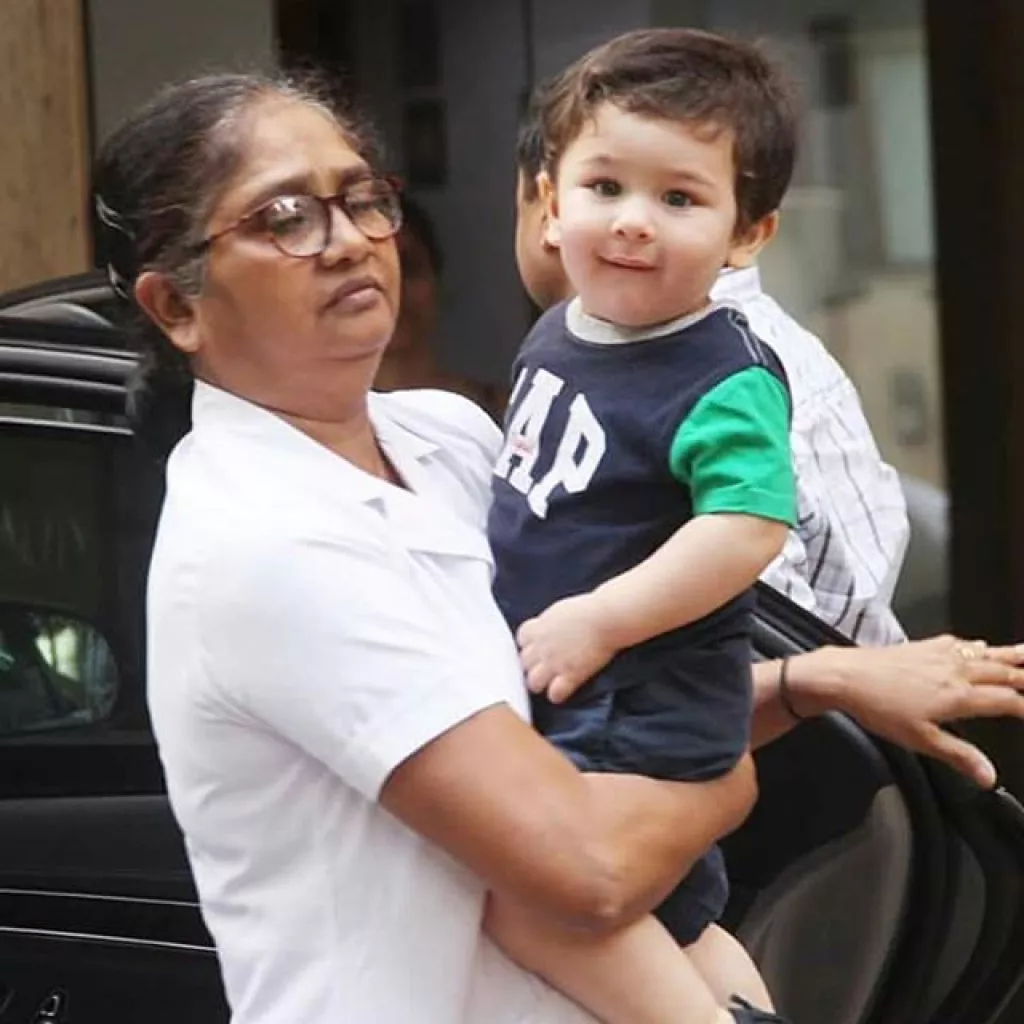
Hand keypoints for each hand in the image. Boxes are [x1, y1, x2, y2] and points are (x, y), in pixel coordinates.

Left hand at [517, 593, 620, 702]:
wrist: (605, 618)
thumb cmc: (590, 609)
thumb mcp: (560, 610)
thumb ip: (549, 623)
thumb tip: (548, 627)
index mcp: (539, 627)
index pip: (521, 640)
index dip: (529, 645)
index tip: (537, 647)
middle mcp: (541, 647)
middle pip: (524, 663)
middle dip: (532, 665)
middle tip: (544, 667)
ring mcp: (553, 663)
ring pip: (533, 682)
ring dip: (541, 683)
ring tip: (551, 682)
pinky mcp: (570, 675)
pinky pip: (555, 694)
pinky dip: (558, 695)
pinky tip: (565, 690)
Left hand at [793, 635, 1023, 787]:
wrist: (846, 676)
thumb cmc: (878, 707)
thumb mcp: (921, 740)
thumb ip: (959, 756)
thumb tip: (988, 776)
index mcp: (959, 696)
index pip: (1006, 701)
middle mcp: (955, 671)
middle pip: (1002, 672)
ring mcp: (939, 655)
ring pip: (986, 653)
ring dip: (1010, 655)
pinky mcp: (922, 646)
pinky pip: (960, 643)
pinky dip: (977, 645)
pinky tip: (979, 644)